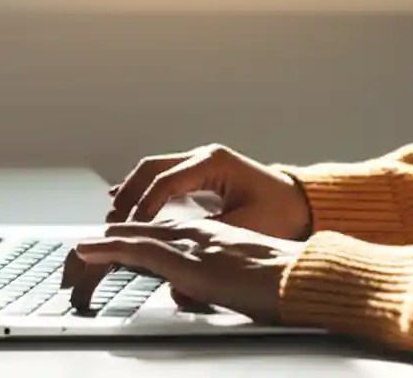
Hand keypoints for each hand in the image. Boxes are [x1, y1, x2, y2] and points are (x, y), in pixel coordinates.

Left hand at [61, 219, 303, 321]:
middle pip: (138, 235)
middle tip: (76, 260)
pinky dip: (108, 249)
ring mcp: (192, 244)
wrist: (303, 279)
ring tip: (72, 256)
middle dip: (105, 247)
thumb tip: (179, 296)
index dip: (125, 246)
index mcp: (210, 237)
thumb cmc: (282, 286)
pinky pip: (138, 251)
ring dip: (99, 248)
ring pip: (132, 239)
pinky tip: (86, 249)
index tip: (102, 254)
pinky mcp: (189, 261)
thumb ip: (205, 285)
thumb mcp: (236, 285)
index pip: (156, 238)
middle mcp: (197, 234)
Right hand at [106, 144, 311, 240]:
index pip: (166, 182)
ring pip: (153, 170)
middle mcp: (205, 157)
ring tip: (114, 218)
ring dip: (131, 191)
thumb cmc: (280, 215)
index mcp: (214, 164)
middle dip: (128, 195)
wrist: (301, 204)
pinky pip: (163, 177)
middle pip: (152, 168)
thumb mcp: (245, 227)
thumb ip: (208, 236)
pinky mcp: (200, 174)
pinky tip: (124, 203)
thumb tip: (174, 256)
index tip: (130, 230)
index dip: (144, 206)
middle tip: (111, 222)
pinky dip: (143, 190)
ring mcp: (201, 162)